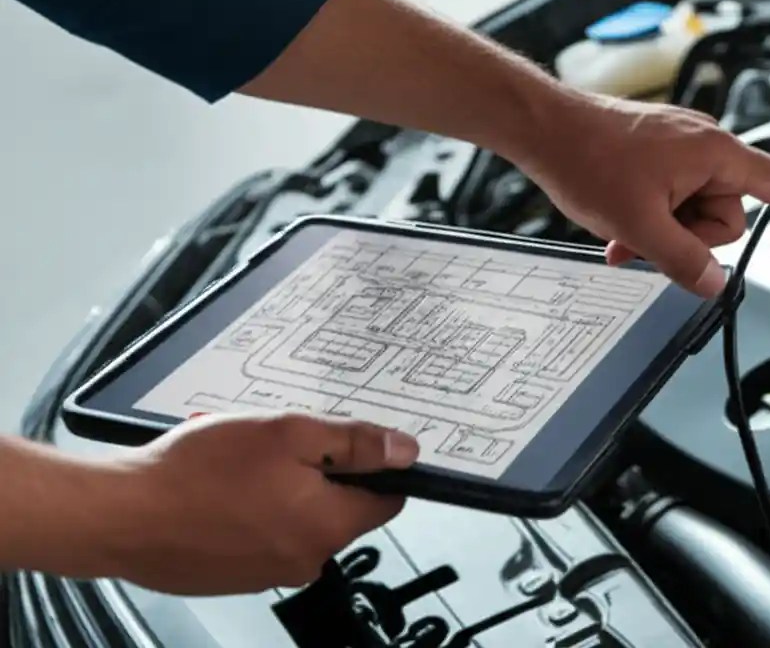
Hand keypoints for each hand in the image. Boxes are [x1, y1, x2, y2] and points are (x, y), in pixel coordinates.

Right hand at [104, 412, 418, 594]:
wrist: (121, 515)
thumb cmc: (199, 472)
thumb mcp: (289, 434)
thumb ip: (354, 444)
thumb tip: (405, 451)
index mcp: (329, 526)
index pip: (387, 501)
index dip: (377, 469)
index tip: (353, 447)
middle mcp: (306, 560)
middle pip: (340, 511)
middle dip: (319, 475)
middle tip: (279, 447)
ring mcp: (269, 574)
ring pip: (298, 521)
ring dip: (282, 492)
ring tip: (241, 465)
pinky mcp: (235, 577)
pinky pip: (262, 537)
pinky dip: (251, 512)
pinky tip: (220, 490)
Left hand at [519, 94, 769, 297]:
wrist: (544, 129)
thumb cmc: (587, 158)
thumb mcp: (639, 225)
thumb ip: (683, 261)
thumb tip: (716, 285)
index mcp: (715, 154)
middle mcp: (705, 147)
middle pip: (728, 217)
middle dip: (690, 236)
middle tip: (648, 230)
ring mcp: (682, 152)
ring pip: (696, 216)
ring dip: (664, 231)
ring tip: (626, 227)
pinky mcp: (660, 158)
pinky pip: (673, 201)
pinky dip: (651, 219)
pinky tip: (620, 226)